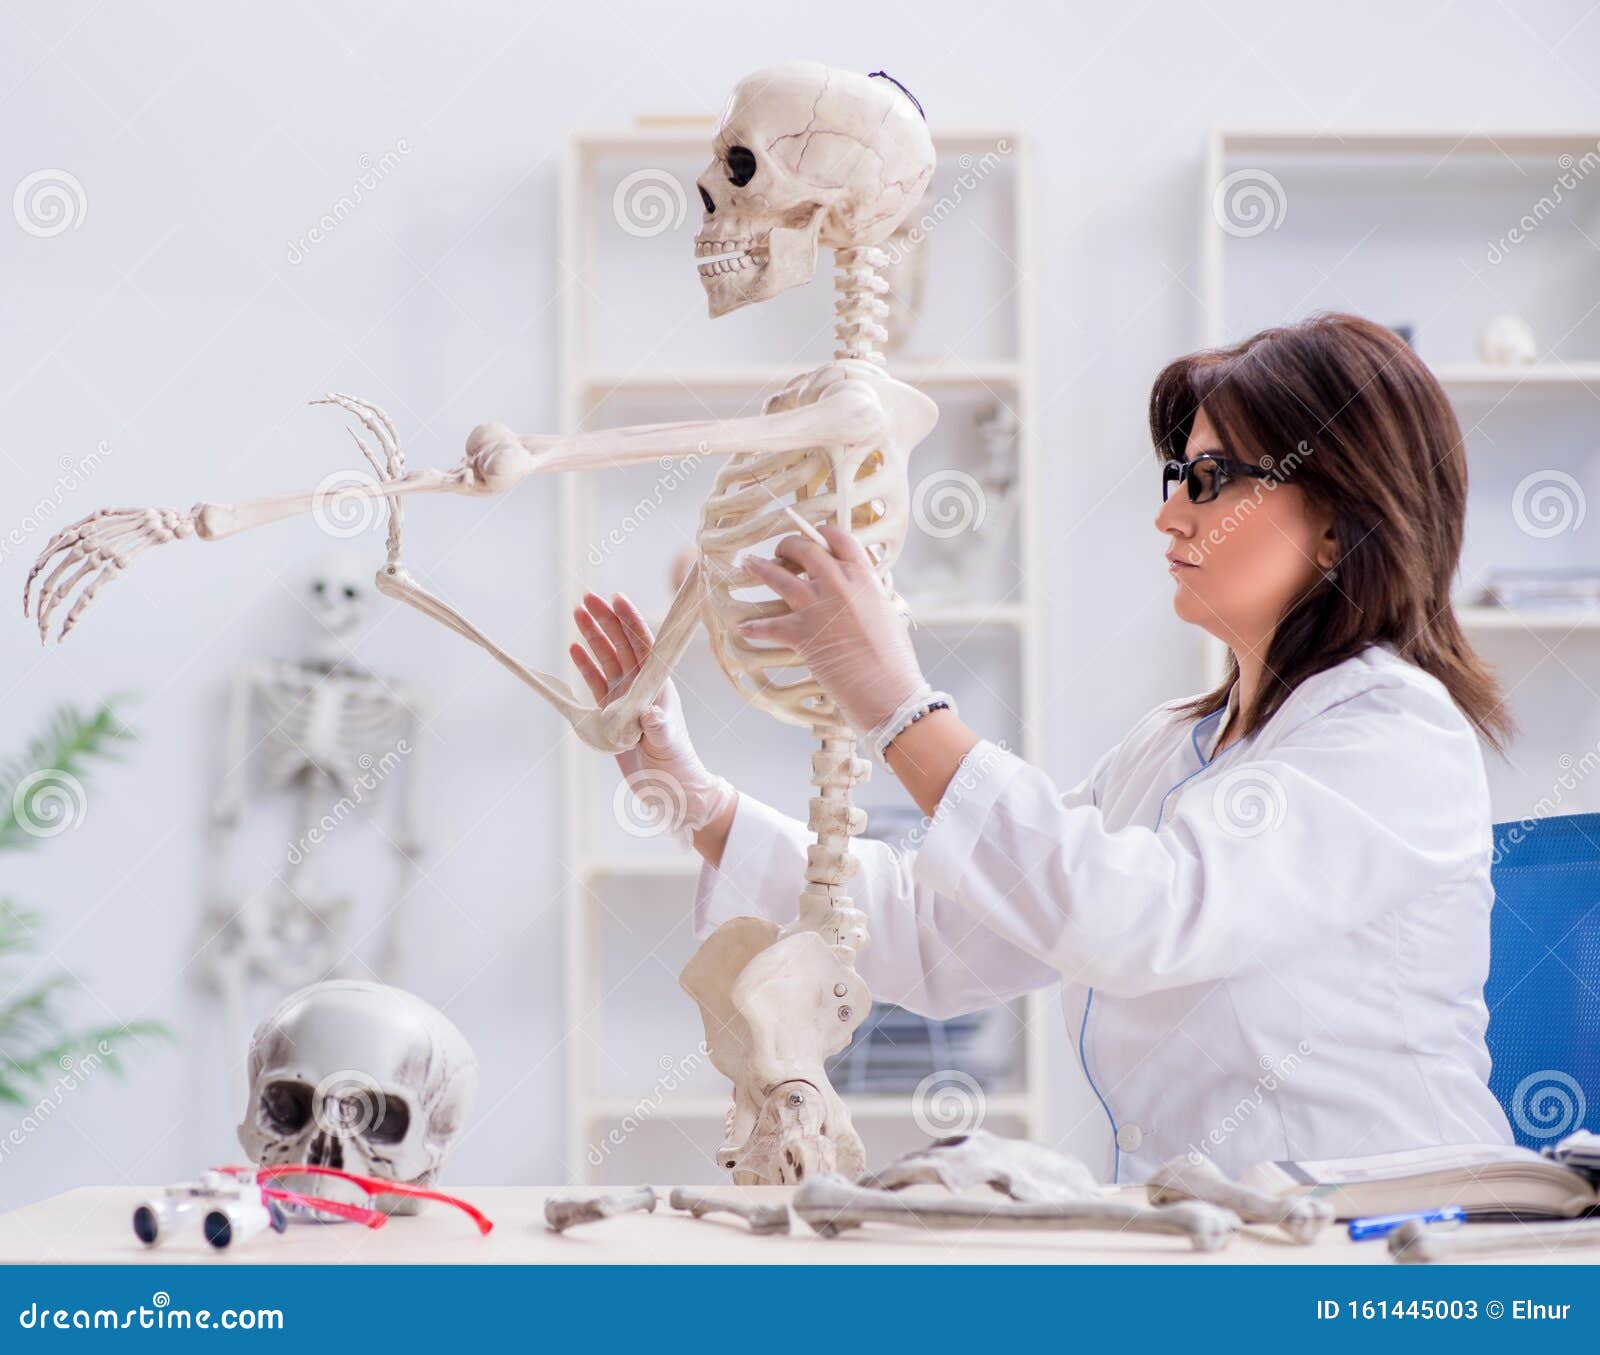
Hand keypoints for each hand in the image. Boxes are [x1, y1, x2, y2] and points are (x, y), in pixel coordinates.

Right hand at [570, 592, 733, 834]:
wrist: (671, 791)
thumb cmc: (677, 766)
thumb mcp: (668, 746)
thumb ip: (658, 728)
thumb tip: (649, 714)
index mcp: (659, 686)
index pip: (644, 645)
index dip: (631, 621)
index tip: (616, 598)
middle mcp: (643, 686)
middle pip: (622, 645)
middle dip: (606, 620)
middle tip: (586, 598)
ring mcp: (626, 698)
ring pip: (607, 659)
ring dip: (593, 636)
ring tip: (576, 613)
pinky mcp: (612, 714)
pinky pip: (596, 682)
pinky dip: (585, 665)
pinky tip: (574, 648)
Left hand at [736, 526, 928, 745]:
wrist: (886, 687)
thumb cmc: (894, 657)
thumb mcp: (889, 613)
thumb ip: (874, 594)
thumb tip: (872, 588)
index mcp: (863, 576)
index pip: (839, 538)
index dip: (822, 532)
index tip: (813, 533)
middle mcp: (837, 583)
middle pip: (804, 549)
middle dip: (788, 546)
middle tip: (780, 551)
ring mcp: (816, 606)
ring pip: (777, 576)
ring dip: (759, 568)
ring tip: (748, 564)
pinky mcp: (800, 632)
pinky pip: (769, 626)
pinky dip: (755, 628)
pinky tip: (744, 628)